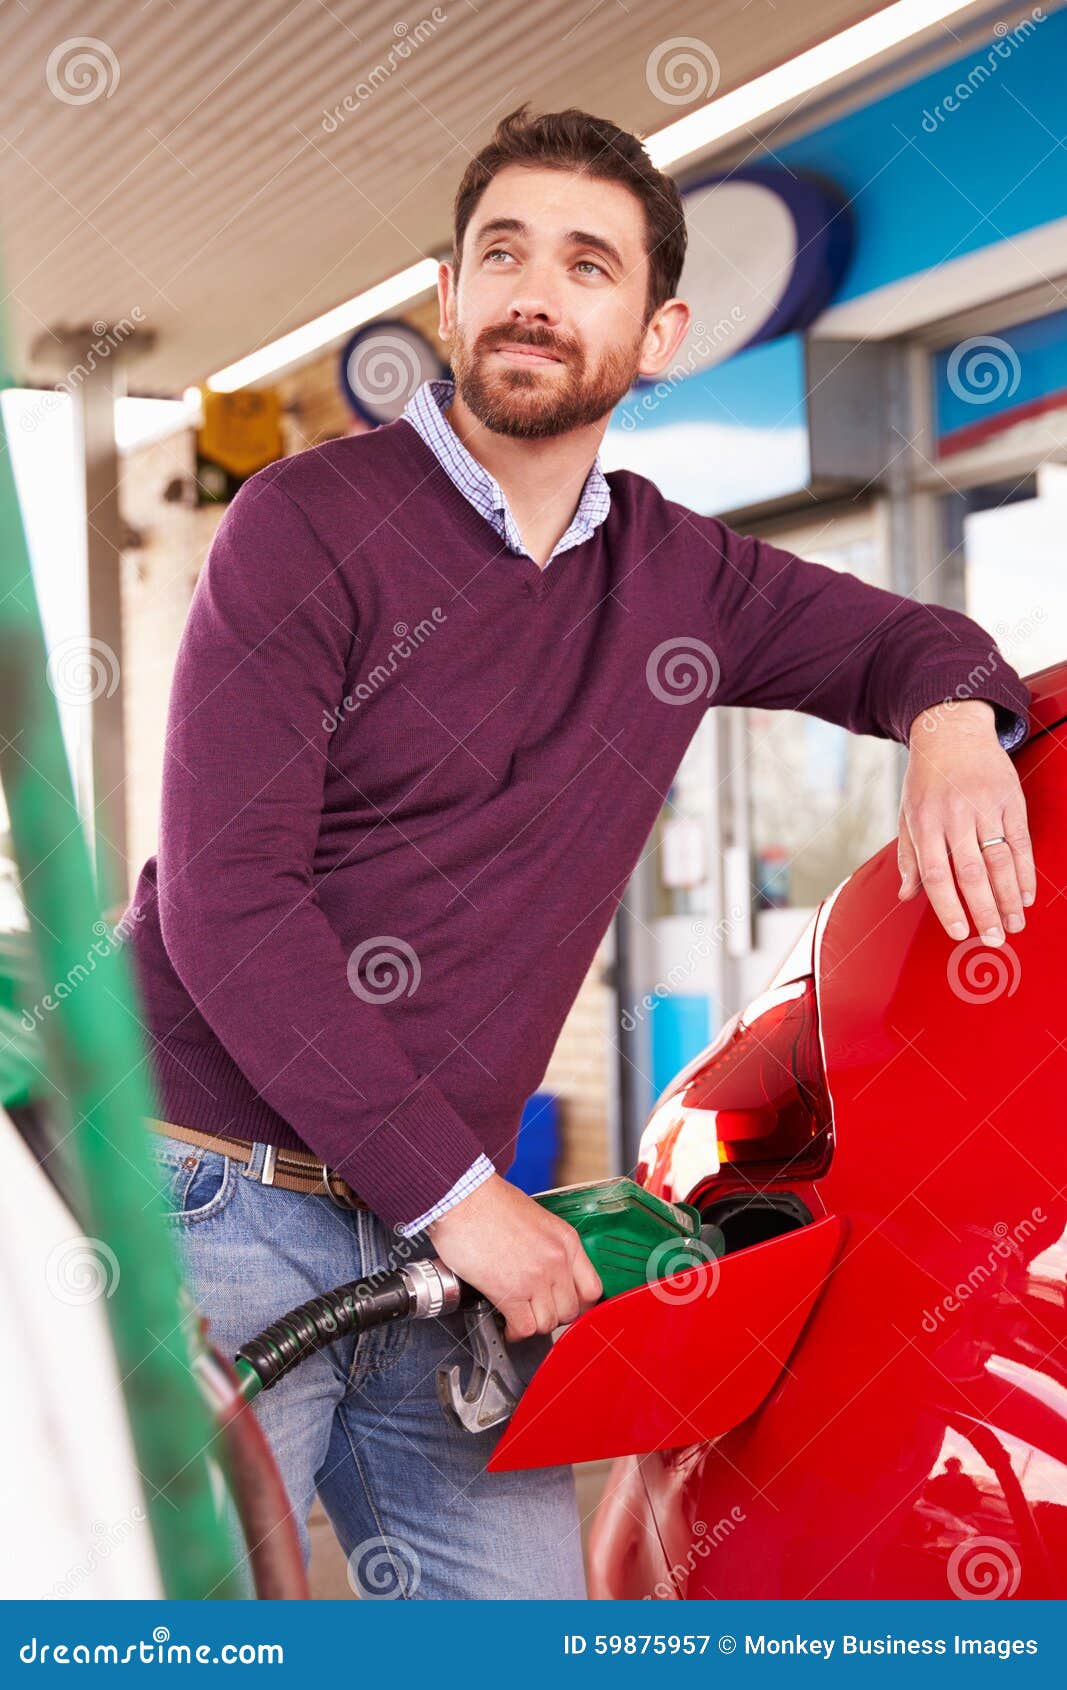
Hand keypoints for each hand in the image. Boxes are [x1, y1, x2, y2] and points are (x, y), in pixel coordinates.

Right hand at [425, 1173, 602, 1341]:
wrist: (463, 1197)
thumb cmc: (490, 1202)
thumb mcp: (536, 1218)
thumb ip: (548, 1247)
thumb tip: (547, 1272)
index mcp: (566, 1240)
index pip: (592, 1289)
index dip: (578, 1304)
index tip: (564, 1306)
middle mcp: (557, 1260)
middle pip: (571, 1311)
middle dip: (552, 1315)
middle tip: (536, 1311)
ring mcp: (536, 1277)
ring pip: (548, 1323)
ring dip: (532, 1324)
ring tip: (519, 1316)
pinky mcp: (511, 1292)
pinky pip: (525, 1328)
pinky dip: (515, 1331)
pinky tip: (507, 1323)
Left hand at [899, 699, 1034, 944]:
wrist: (951, 732)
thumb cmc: (926, 781)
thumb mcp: (907, 814)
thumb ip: (908, 857)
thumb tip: (907, 895)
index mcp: (924, 822)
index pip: (936, 874)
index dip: (948, 906)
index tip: (959, 933)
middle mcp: (954, 816)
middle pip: (971, 872)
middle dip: (984, 910)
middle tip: (994, 939)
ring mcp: (984, 806)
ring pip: (999, 860)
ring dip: (1009, 897)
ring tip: (1015, 924)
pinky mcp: (1009, 799)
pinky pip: (1020, 841)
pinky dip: (1025, 871)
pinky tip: (1027, 895)